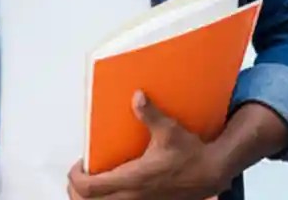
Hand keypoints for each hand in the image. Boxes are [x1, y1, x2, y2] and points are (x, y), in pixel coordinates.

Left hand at [67, 91, 229, 199]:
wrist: (211, 173)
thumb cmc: (191, 155)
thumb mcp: (169, 131)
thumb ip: (150, 114)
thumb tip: (138, 97)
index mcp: (133, 179)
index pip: (91, 188)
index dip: (76, 177)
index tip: (78, 165)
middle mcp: (134, 196)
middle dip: (77, 190)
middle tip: (79, 174)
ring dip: (91, 197)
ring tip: (90, 182)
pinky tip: (110, 188)